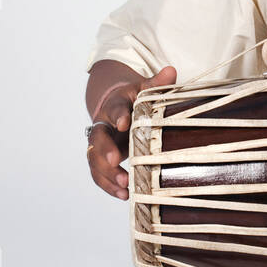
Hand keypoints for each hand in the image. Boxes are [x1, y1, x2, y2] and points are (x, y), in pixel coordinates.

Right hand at [86, 65, 176, 199]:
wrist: (114, 104)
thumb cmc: (133, 98)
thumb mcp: (144, 88)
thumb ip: (156, 83)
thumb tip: (171, 70)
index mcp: (114, 106)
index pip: (114, 109)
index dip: (119, 115)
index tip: (125, 123)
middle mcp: (103, 126)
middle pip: (97, 138)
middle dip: (104, 150)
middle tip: (115, 161)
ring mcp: (100, 145)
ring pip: (95, 160)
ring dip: (107, 174)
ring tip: (123, 187)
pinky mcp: (101, 160)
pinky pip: (99, 175)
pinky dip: (109, 186)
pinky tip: (123, 196)